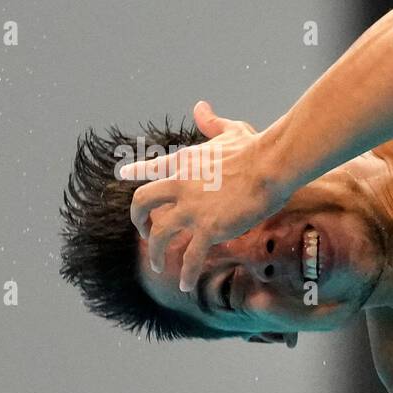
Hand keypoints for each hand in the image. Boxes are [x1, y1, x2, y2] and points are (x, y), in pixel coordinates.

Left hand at [125, 100, 288, 291]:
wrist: (269, 166)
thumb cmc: (255, 148)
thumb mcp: (229, 130)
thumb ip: (211, 122)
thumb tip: (200, 107)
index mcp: (184, 162)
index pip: (151, 168)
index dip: (135, 172)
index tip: (123, 174)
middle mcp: (179, 186)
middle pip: (142, 204)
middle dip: (138, 220)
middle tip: (144, 232)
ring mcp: (191, 209)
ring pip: (160, 235)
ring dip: (157, 253)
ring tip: (159, 267)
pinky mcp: (208, 228)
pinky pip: (190, 256)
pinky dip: (185, 272)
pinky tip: (185, 285)